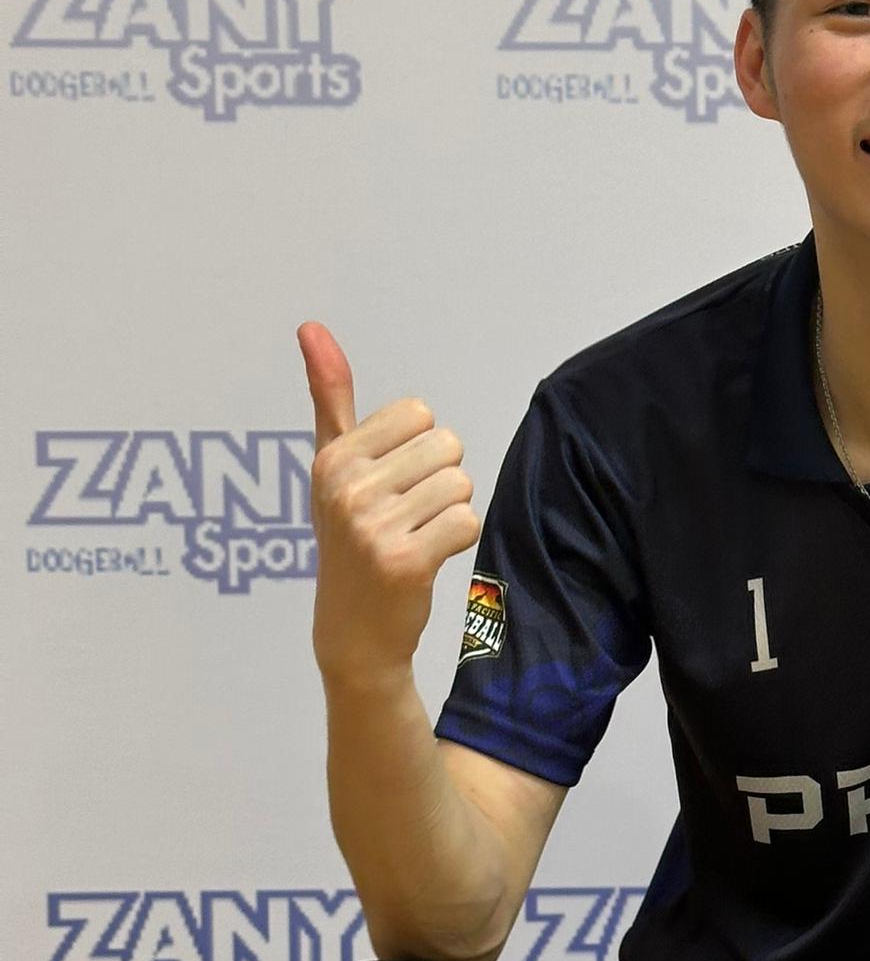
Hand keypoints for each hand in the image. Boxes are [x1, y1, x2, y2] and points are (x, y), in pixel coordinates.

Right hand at [298, 321, 480, 687]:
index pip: (419, 413)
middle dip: (440, 479)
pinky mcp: (406, 561)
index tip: (392, 484)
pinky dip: (460, 540)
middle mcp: (346, 488)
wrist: (354, 633)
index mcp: (331, 458)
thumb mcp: (333, 465)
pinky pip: (468, 521)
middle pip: (447, 444)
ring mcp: (373, 526)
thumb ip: (330, 395)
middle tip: (408, 516)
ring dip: (451, 511)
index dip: (419, 448)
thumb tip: (311, 327)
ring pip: (461, 484)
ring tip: (416, 537)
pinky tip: (429, 559)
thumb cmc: (350, 539)